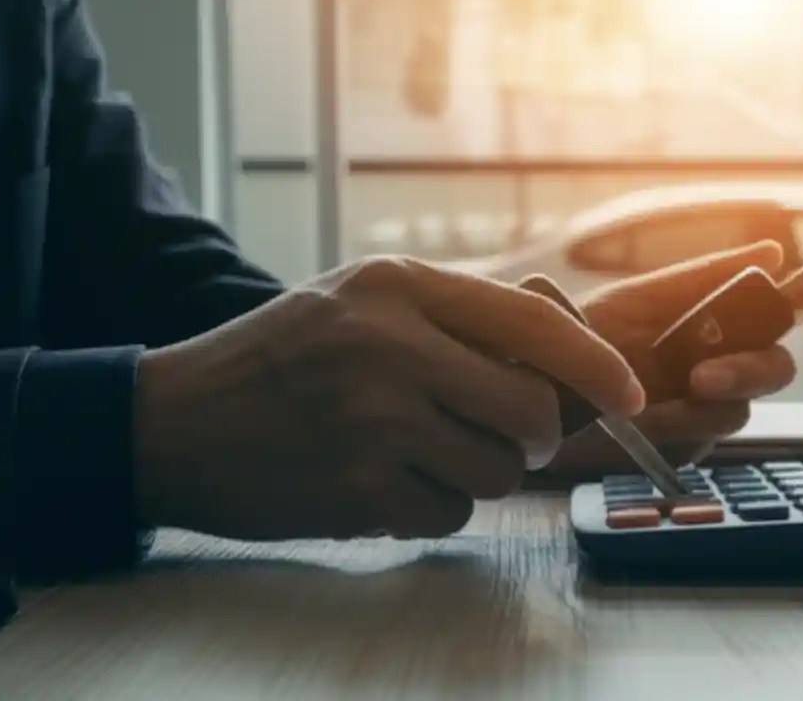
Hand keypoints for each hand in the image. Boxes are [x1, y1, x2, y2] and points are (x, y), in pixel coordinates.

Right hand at [133, 257, 643, 539]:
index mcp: (398, 286)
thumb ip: (460, 319)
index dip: (598, 365)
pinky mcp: (356, 492)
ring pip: (498, 471)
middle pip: (532, 412)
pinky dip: (431, 505)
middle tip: (502, 432)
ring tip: (415, 448)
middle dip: (532, 434)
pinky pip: (449, 514)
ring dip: (476, 472)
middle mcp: (390, 348)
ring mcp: (372, 423)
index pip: (535, 326)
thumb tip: (571, 363)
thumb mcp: (363, 299)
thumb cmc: (281, 357)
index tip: (629, 394)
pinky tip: (379, 479)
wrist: (173, 420)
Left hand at [541, 241, 802, 480]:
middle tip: (705, 376)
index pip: (780, 309)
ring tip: (655, 402)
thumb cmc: (588, 331)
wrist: (539, 381)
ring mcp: (703, 408)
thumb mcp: (643, 298)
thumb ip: (705, 277)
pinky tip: (644, 422)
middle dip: (751, 370)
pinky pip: (701, 443)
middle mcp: (719, 363)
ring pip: (741, 410)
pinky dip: (674, 430)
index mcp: (716, 322)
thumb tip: (772, 250)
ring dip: (704, 406)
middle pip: (775, 367)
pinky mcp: (683, 446)